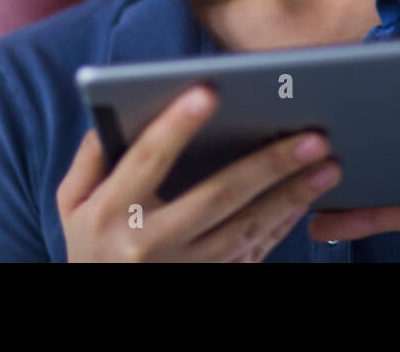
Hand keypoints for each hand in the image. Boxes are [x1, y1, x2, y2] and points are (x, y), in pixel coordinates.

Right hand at [56, 84, 342, 261]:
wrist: (102, 308)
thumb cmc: (89, 242)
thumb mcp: (72, 202)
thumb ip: (92, 155)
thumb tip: (120, 108)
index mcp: (110, 212)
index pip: (148, 159)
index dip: (177, 124)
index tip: (209, 90)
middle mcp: (149, 244)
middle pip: (217, 197)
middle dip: (268, 164)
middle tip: (311, 137)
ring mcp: (183, 270)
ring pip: (247, 229)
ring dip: (292, 198)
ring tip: (328, 166)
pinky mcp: (208, 284)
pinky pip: (252, 253)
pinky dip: (282, 227)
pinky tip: (305, 200)